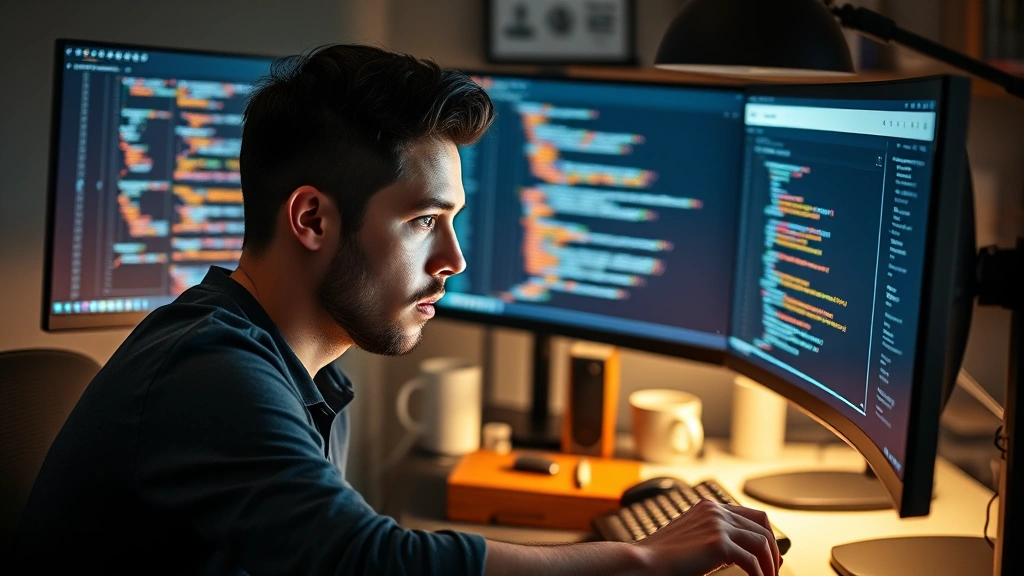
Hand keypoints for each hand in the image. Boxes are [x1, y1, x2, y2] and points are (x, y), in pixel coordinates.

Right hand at [635, 499, 780, 575]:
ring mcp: (718, 525)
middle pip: (762, 526)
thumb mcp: (692, 536)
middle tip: (774, 569)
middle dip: (773, 550)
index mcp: (709, 506)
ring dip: (770, 564)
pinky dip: (760, 574)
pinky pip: (752, 561)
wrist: (644, 561)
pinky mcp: (718, 543)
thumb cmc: (662, 555)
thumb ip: (712, 534)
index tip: (769, 554)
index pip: (752, 514)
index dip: (766, 534)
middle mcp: (716, 511)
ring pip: (762, 542)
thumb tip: (736, 549)